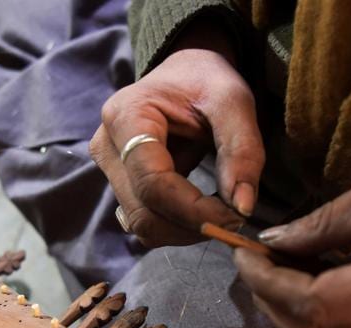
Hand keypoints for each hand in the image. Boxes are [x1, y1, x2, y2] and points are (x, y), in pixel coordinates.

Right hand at [89, 19, 263, 246]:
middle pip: (143, 213)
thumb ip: (242, 151)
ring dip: (185, 231)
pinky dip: (176, 227)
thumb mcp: (233, 102)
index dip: (194, 211)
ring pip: (142, 225)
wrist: (184, 73)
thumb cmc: (206, 80)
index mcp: (126, 117)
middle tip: (235, 218)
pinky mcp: (120, 185)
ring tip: (220, 212)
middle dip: (192, 226)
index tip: (236, 217)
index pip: (153, 184)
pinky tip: (202, 211)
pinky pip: (144, 221)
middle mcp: (107, 147)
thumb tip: (243, 208)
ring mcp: (109, 170)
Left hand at [235, 117, 350, 327]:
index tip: (245, 254)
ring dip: (299, 317)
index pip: (317, 306)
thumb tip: (271, 245)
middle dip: (276, 307)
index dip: (270, 284)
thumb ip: (323, 226)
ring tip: (277, 273)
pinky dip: (330, 317)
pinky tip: (314, 280)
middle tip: (254, 266)